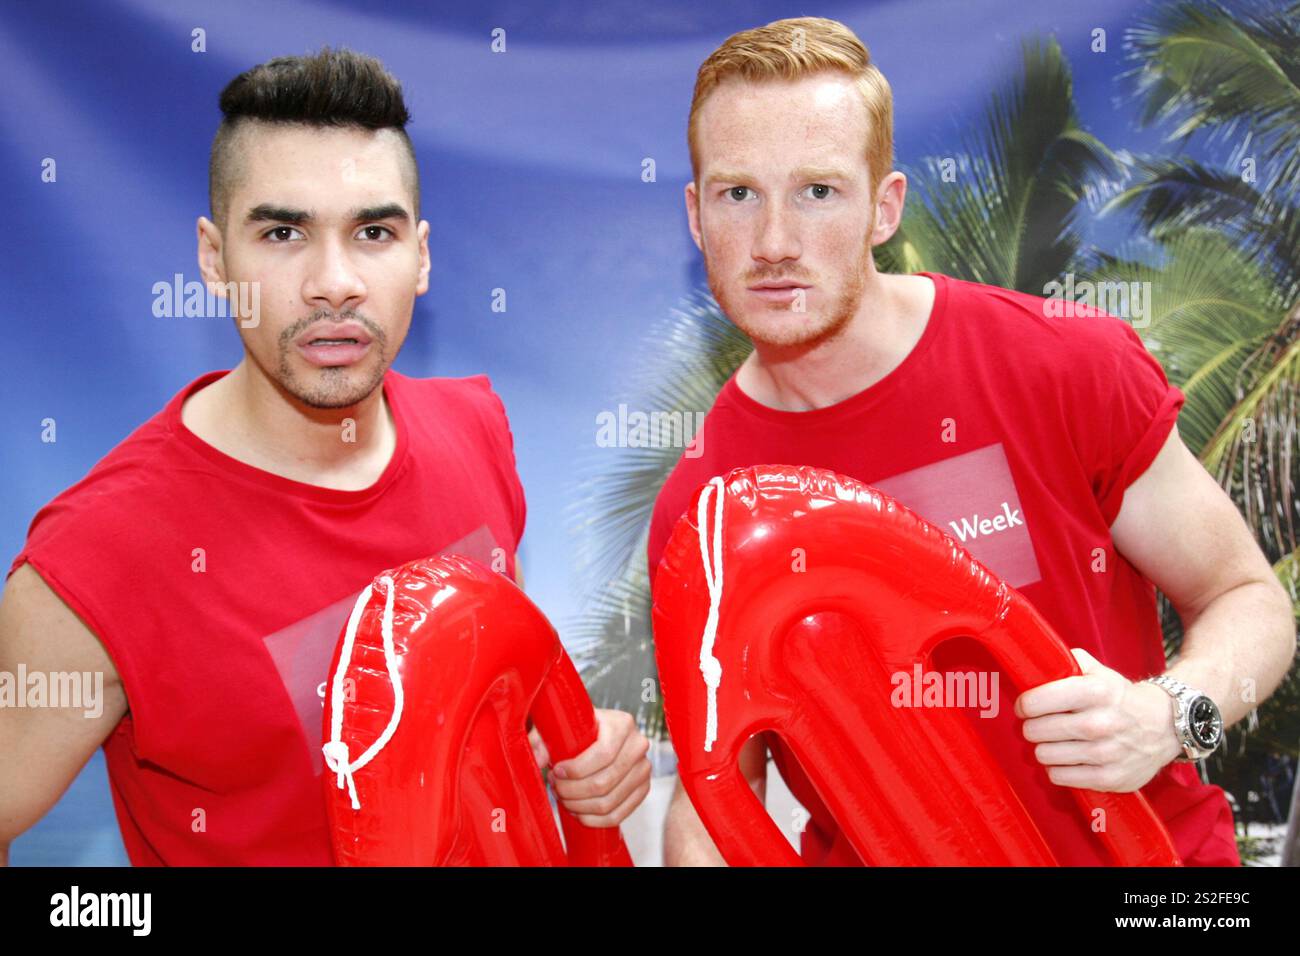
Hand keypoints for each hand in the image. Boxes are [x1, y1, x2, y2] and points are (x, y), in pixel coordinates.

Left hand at [529, 708, 650, 826]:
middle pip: (605, 782)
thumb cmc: (577, 730)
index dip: (576, 769)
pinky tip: (577, 811)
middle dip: (573, 791)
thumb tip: (537, 759)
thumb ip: (542, 739)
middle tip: (556, 788)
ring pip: (609, 802)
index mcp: (622, 724)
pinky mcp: (642, 789)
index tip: (556, 772)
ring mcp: (644, 769)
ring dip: (579, 806)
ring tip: (564, 798)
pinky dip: (593, 819)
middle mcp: (638, 745)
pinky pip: (618, 815)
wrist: (596, 736)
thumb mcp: (557, 727)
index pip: (603, 754)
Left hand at [1015, 648, 1182, 791]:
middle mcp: (1100, 723)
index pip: (1037, 701)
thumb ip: (1069, 662)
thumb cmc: (1121, 699)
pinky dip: (1057, 769)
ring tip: (1054, 742)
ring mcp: (1106, 753)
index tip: (1026, 707)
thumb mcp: (1100, 672)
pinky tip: (1066, 759)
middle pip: (1036, 730)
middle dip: (1032, 727)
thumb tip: (1038, 659)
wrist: (1165, 726)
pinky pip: (1060, 777)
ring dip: (1044, 749)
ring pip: (1044, 754)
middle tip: (1039, 725)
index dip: (1025, 705)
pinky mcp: (1109, 778)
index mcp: (1095, 692)